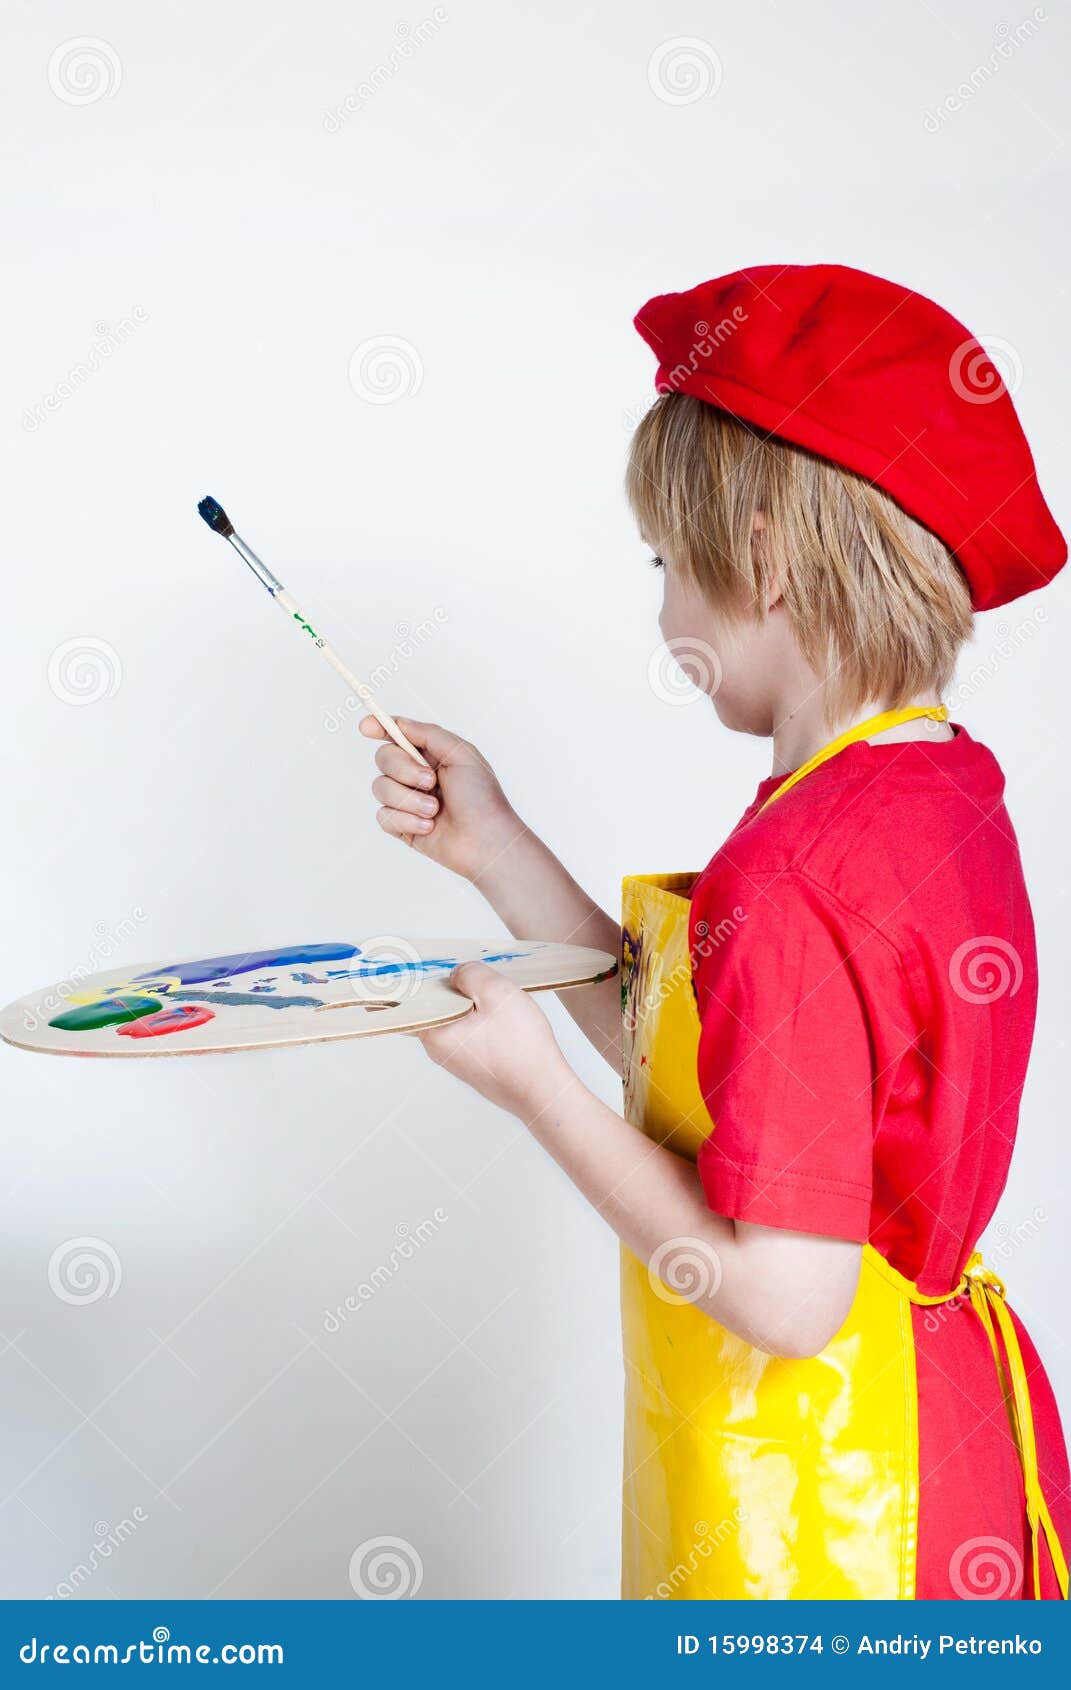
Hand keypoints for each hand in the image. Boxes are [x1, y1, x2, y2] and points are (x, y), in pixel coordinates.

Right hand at [360, 717, 522, 882]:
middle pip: (384, 758)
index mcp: (432, 755)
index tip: (366, 727)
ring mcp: (407, 800)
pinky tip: (429, 827)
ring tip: (435, 810)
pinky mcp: (401, 826)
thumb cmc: (482, 798)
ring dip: (409, 799)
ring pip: (380, 787)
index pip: (398, 735)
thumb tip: (399, 724)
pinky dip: (407, 821)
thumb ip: (429, 734)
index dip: (380, 728)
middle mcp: (416, 775)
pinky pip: (384, 815)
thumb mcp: (462, 754)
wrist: (485, 841)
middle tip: (431, 781)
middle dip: (403, 769)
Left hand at [416, 962, 573, 1122]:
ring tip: (498, 999)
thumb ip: (470, 974)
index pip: (413, 999)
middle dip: (456, 989)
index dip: (423, 978)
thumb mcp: (496, 992)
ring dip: (474, 1005)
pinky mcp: (476, 1065)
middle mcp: (439, 1049)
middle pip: (438, 1006)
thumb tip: (457, 974)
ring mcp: (458, 1059)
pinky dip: (484, 1021)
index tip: (431, 969)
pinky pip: (472, 1034)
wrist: (543, 1090)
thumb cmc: (521, 1047)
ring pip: (458, 1019)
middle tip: (479, 979)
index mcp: (434, 1032)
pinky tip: (505, 1018)